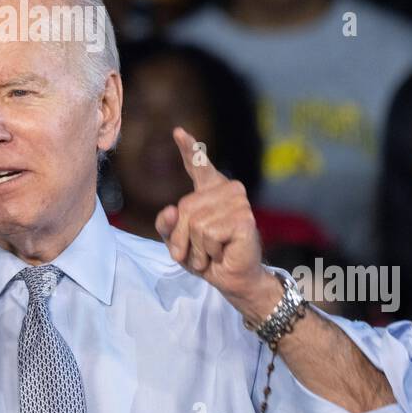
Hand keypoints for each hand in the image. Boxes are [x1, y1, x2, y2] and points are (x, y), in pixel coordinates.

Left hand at [154, 127, 267, 309]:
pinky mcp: (244, 217)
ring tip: (211, 254)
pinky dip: (208, 251)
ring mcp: (237, 201)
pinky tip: (222, 253)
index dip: (189, 149)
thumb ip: (167, 224)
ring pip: (195, 222)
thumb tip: (172, 210)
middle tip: (196, 253)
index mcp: (210, 190)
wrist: (232, 280)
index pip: (198, 165)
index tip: (179, 132)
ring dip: (196, 248)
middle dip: (182, 237)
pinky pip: (208, 233)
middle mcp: (227, 190)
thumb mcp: (177, 241)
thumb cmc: (207, 258)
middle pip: (185, 207)